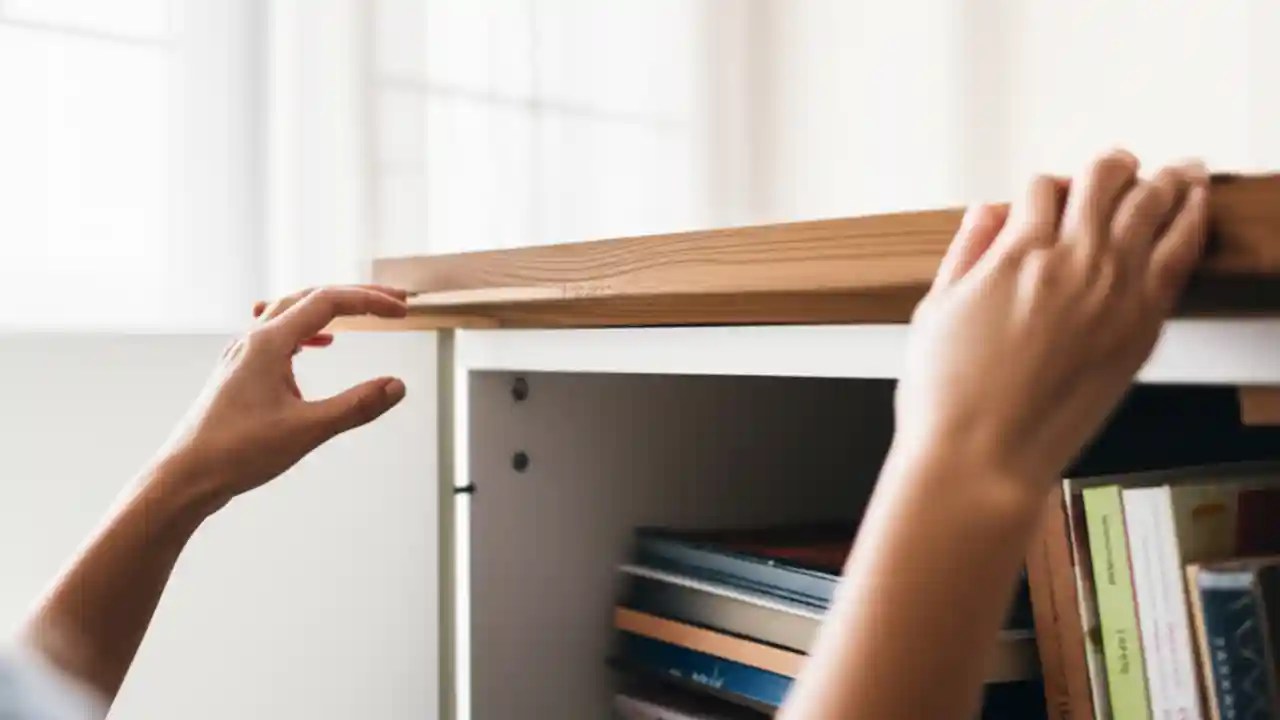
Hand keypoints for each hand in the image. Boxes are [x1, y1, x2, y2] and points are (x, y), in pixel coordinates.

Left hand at [152, 285, 409, 512]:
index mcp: (268, 343)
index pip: (329, 302)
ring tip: (360, 315)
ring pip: (291, 312)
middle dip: (356, 297)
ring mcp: (243, 355)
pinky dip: (306, 331)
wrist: (184, 477)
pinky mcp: (239, 373)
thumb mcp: (307, 430)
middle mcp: (253, 340)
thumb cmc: (236, 453)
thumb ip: (356, 406)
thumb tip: (396, 386)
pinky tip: (318, 346)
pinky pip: (277, 335)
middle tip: (393, 303)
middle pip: (311, 298)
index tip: (401, 311)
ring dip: (330, 309)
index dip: (370, 302)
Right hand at [895, 150, 1208, 486]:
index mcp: (1015, 253)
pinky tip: (1198, 204)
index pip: (1041, 187)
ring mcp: (1115, 291)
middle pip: (1105, 179)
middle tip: (1115, 168)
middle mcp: (1072, 262)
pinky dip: (1194, 218)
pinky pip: (1182, 252)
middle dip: (1108, 168)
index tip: (1044, 204)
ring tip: (1177, 170)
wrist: (983, 460)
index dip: (1041, 191)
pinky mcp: (1144, 326)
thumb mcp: (935, 310)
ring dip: (1164, 180)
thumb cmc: (949, 398)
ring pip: (1154, 203)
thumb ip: (966, 252)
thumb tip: (986, 212)